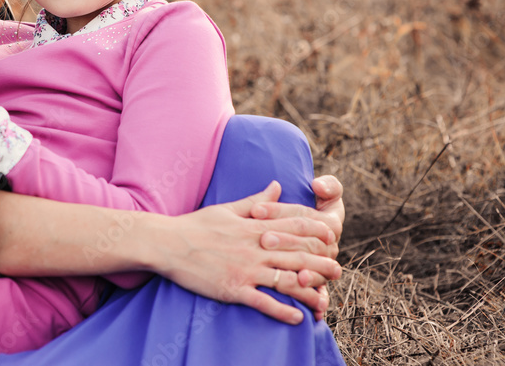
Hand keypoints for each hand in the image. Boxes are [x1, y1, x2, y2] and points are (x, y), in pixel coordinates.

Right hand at [155, 182, 341, 324]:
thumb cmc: (195, 225)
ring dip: (309, 291)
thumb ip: (256, 200)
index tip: (332, 236)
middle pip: (297, 255)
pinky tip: (298, 318)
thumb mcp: (227, 208)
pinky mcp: (233, 289)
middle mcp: (254, 247)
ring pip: (286, 280)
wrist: (167, 243)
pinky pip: (264, 302)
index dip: (316, 231)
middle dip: (321, 264)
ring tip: (324, 300)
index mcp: (253, 226)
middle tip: (338, 271)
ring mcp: (244, 269)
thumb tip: (277, 185)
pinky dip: (283, 311)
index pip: (293, 225)